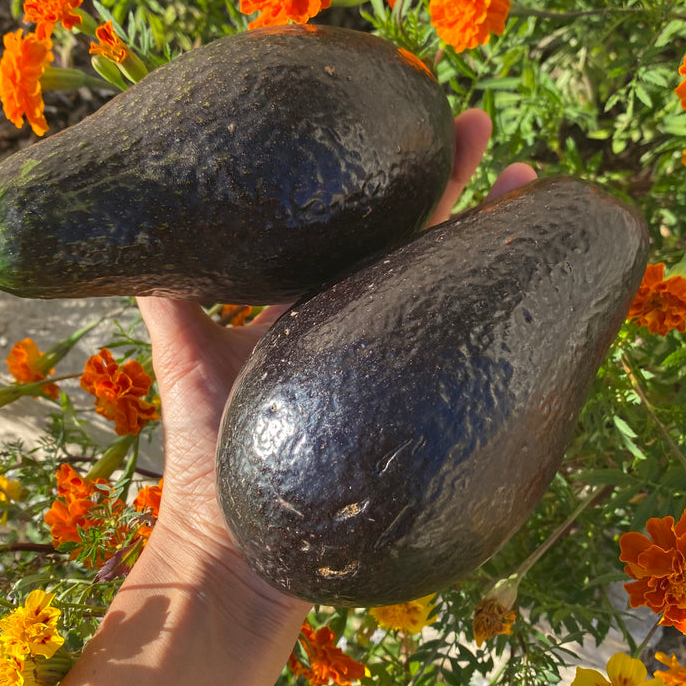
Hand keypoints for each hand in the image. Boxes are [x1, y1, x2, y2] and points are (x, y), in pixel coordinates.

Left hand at [135, 109, 534, 626]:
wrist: (240, 561)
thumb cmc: (208, 463)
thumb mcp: (185, 361)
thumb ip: (169, 292)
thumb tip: (142, 212)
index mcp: (313, 309)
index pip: (360, 226)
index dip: (388, 179)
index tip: (411, 125)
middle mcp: (360, 332)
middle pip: (418, 245)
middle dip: (457, 188)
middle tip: (495, 134)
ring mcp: (394, 371)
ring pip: (450, 291)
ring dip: (495, 239)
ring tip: (540, 191)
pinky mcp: (420, 413)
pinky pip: (464, 354)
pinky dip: (501, 316)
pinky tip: (543, 282)